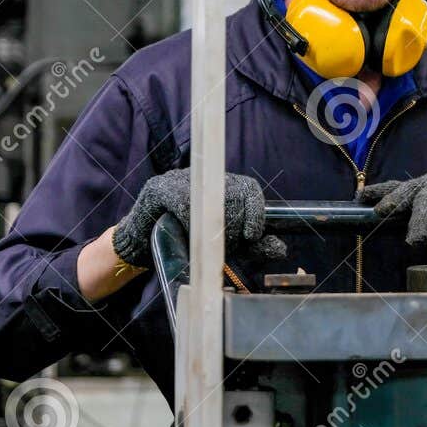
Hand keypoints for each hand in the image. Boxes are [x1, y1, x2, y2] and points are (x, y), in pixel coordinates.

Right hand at [111, 168, 287, 268]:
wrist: (145, 246)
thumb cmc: (189, 242)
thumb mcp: (226, 247)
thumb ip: (252, 247)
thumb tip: (281, 249)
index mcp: (222, 186)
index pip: (249, 187)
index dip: (255, 210)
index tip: (254, 235)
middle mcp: (204, 177)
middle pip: (232, 191)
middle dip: (234, 223)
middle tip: (229, 245)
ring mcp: (180, 179)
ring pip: (208, 195)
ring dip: (213, 223)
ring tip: (209, 242)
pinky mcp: (158, 188)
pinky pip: (181, 199)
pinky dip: (189, 219)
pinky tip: (190, 233)